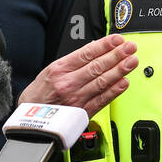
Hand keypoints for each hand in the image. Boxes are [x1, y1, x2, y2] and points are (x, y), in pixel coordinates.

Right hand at [20, 34, 138, 116]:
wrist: (30, 121)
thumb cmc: (41, 94)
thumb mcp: (51, 71)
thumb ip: (73, 60)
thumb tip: (94, 48)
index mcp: (59, 70)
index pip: (86, 54)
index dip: (104, 45)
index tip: (117, 39)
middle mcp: (67, 83)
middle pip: (96, 66)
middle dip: (116, 56)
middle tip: (130, 48)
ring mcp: (76, 99)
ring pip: (102, 82)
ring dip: (120, 71)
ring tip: (132, 62)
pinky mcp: (82, 113)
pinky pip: (101, 100)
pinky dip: (114, 91)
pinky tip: (124, 83)